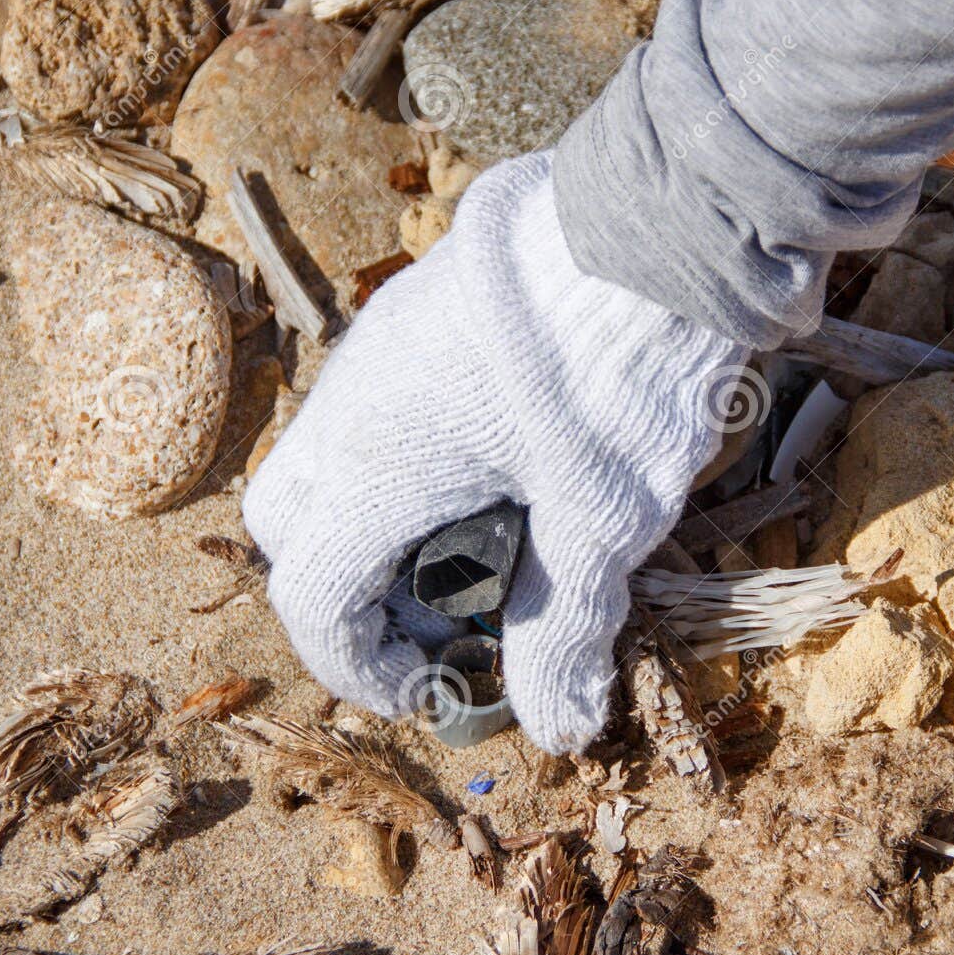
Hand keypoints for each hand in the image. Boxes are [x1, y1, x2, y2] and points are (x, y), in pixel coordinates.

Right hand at [243, 151, 746, 751]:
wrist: (660, 222)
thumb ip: (564, 631)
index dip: (357, 667)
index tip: (431, 690)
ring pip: (327, 463)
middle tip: (446, 618)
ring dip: (382, 528)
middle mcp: (351, 404)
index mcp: (376, 464)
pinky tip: (505, 472)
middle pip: (292, 527)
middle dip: (351, 594)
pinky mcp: (416, 315)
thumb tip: (557, 732)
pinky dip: (408, 470)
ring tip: (489, 549)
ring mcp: (377, 349)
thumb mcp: (600, 524)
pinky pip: (371, 412)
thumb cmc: (618, 376)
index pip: (311, 594)